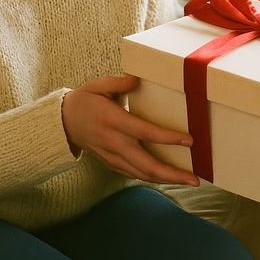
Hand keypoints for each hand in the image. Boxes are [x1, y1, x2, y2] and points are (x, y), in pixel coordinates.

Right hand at [61, 74, 199, 185]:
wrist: (63, 123)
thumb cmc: (85, 100)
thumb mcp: (98, 85)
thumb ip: (118, 83)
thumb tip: (137, 79)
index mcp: (114, 121)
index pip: (145, 132)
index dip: (168, 138)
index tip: (189, 140)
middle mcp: (114, 143)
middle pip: (147, 164)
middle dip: (173, 173)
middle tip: (196, 178)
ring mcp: (113, 157)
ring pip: (142, 174)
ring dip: (167, 179)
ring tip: (188, 180)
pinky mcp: (111, 164)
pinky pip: (134, 175)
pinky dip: (153, 178)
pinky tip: (169, 178)